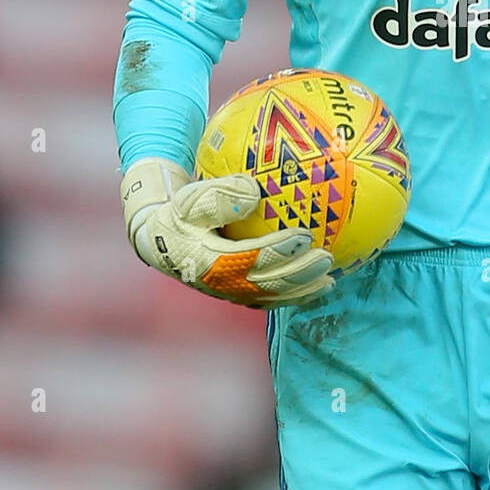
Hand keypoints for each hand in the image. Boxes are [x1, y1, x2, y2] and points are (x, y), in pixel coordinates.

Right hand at [120, 157, 333, 308]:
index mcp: (210, 261)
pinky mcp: (236, 294)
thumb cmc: (179, 214)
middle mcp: (222, 284)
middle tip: (326, 258)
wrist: (159, 240)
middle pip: (268, 283)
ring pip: (272, 296)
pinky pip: (269, 298)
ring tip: (330, 280)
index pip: (251, 257)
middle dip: (300, 273)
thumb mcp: (190, 199)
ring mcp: (230, 293)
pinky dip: (293, 296)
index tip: (305, 236)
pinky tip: (315, 287)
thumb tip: (254, 191)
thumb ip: (219, 196)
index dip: (279, 250)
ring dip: (302, 290)